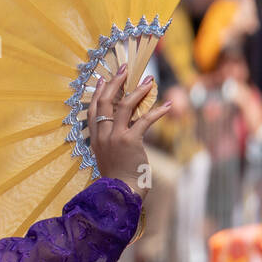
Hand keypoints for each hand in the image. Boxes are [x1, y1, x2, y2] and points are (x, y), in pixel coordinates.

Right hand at [88, 65, 170, 200]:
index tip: (102, 79)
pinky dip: (157, 111)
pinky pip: (144, 120)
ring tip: (149, 80)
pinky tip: (168, 105)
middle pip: (104, 101)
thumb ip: (113, 141)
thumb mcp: (110, 157)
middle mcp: (102, 135)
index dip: (97, 92)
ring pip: (123, 105)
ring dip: (137, 90)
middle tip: (124, 68)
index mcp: (95, 138)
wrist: (121, 193)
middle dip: (115, 83)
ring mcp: (115, 137)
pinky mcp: (130, 141)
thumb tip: (125, 128)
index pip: (93, 109)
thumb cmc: (119, 178)